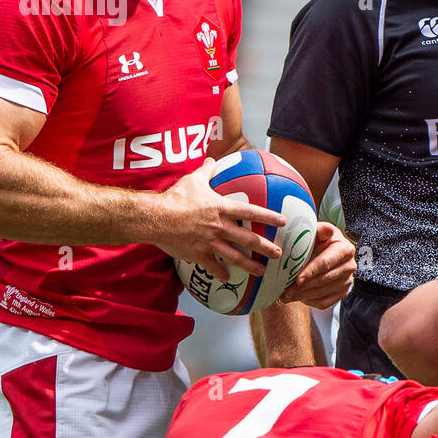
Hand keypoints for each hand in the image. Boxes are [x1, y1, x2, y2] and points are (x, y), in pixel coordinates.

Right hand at [152, 158, 286, 280]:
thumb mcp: (193, 180)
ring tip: (262, 271)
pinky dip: (221, 274)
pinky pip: (213, 267)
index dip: (269, 217)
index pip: (251, 212)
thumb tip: (211, 159)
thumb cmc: (174, 197)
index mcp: (221, 209)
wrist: (155, 218)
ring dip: (250, 265)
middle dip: (266, 247)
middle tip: (279, 253)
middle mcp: (219, 227)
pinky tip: (227, 279)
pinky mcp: (198, 254)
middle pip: (248, 240)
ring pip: (235, 257)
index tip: (283, 222)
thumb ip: (206, 170)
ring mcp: (210, 243)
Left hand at [278, 222, 355, 308]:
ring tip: (286, 296)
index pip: (326, 263)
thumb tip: (325, 230)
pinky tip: (298, 297)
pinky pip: (325, 302)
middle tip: (286, 292)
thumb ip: (320, 230)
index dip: (311, 271)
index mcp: (345, 249)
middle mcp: (350, 266)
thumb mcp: (319, 231)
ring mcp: (347, 281)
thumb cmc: (319, 240)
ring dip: (303, 296)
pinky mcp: (342, 292)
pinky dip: (310, 301)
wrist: (325, 251)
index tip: (297, 279)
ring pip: (323, 293)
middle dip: (303, 287)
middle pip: (324, 280)